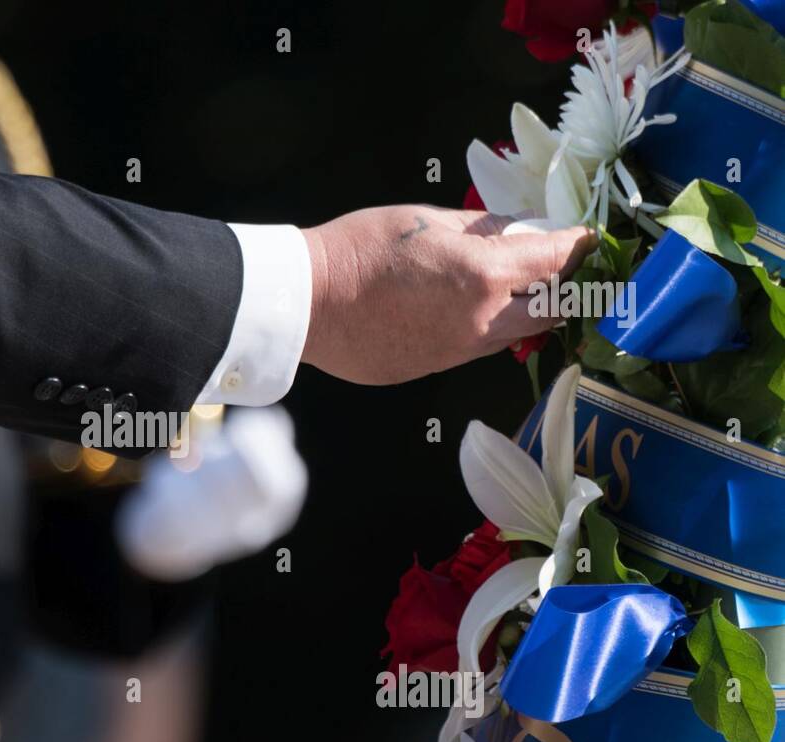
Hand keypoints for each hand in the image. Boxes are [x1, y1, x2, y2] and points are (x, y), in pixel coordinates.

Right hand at [299, 205, 595, 384]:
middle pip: (552, 309)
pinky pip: (474, 350)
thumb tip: (518, 231)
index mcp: (485, 273)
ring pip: (515, 335)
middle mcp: (482, 321)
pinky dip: (481, 329)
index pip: (559, 260)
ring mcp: (457, 352)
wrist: (307, 301)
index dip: (580, 246)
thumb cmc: (359, 249)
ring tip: (509, 287)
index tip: (587, 238)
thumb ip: (483, 228)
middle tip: (555, 266)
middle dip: (562, 286)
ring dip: (522, 311)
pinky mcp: (432, 369)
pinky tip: (456, 309)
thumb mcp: (428, 219)